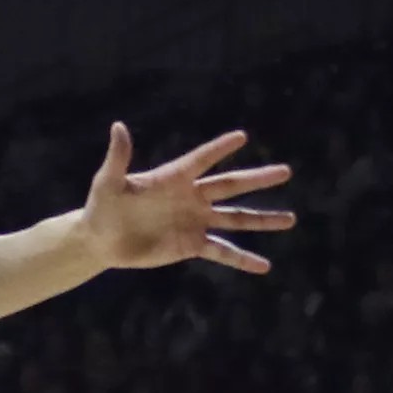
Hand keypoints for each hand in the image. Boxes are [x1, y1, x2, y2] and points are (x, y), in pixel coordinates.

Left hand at [79, 124, 293, 274]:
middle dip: (257, 179)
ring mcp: (195, 221)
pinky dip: (242, 259)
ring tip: (290, 219)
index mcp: (173, 177)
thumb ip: (118, 157)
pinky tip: (264, 266)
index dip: (220, 148)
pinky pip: (222, 252)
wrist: (102, 239)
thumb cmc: (102, 205)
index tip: (242, 136)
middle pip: (230, 185)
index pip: (201, 160)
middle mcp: (191, 197)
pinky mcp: (192, 245)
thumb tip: (118, 126)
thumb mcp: (108, 182)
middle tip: (285, 170)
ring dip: (262, 219)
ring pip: (235, 219)